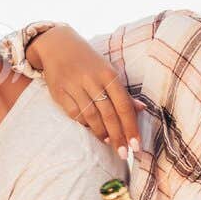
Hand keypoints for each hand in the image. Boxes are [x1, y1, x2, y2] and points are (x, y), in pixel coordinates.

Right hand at [24, 23, 142, 157]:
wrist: (58, 45)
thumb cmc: (89, 61)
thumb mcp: (108, 71)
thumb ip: (123, 92)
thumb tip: (141, 109)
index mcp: (109, 74)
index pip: (124, 106)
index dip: (131, 127)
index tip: (136, 146)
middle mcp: (92, 80)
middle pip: (109, 114)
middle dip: (118, 136)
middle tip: (124, 154)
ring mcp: (74, 86)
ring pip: (91, 116)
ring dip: (101, 132)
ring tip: (109, 142)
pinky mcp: (59, 92)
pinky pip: (74, 113)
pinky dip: (84, 124)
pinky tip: (92, 129)